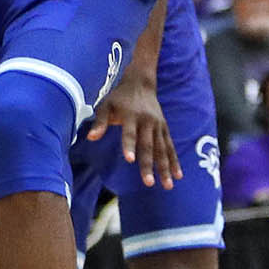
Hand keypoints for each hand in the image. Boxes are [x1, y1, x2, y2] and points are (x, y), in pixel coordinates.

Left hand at [85, 74, 181, 188]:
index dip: (129, 146)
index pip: (129, 133)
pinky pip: (170, 147)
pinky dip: (175, 161)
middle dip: (148, 165)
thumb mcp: (106, 105)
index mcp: (131, 116)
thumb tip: (90, 138)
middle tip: (148, 183)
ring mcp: (158, 125)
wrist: (141, 83)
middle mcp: (147, 121)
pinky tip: (178, 176)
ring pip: (162, 149)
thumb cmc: (118, 98)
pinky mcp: (165, 128)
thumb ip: (100, 122)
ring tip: (168, 186)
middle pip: (147, 146)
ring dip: (165, 168)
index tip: (130, 160)